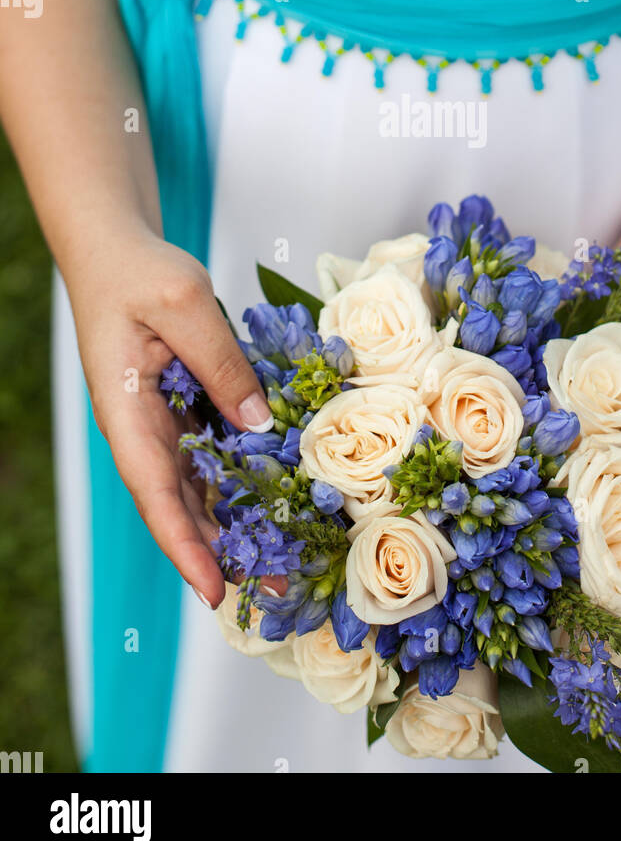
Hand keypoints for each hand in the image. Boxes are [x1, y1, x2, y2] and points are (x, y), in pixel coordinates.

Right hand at [67, 226, 277, 608]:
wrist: (115, 249)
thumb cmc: (138, 270)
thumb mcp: (185, 303)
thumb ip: (221, 363)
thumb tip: (259, 424)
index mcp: (126, 413)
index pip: (154, 493)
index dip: (183, 546)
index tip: (211, 591)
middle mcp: (142, 430)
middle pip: (180, 505)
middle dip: (222, 554)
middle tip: (274, 592)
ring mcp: (162, 422)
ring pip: (198, 488)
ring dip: (236, 525)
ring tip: (284, 562)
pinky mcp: (183, 409)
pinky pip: (213, 454)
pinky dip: (241, 482)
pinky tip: (276, 503)